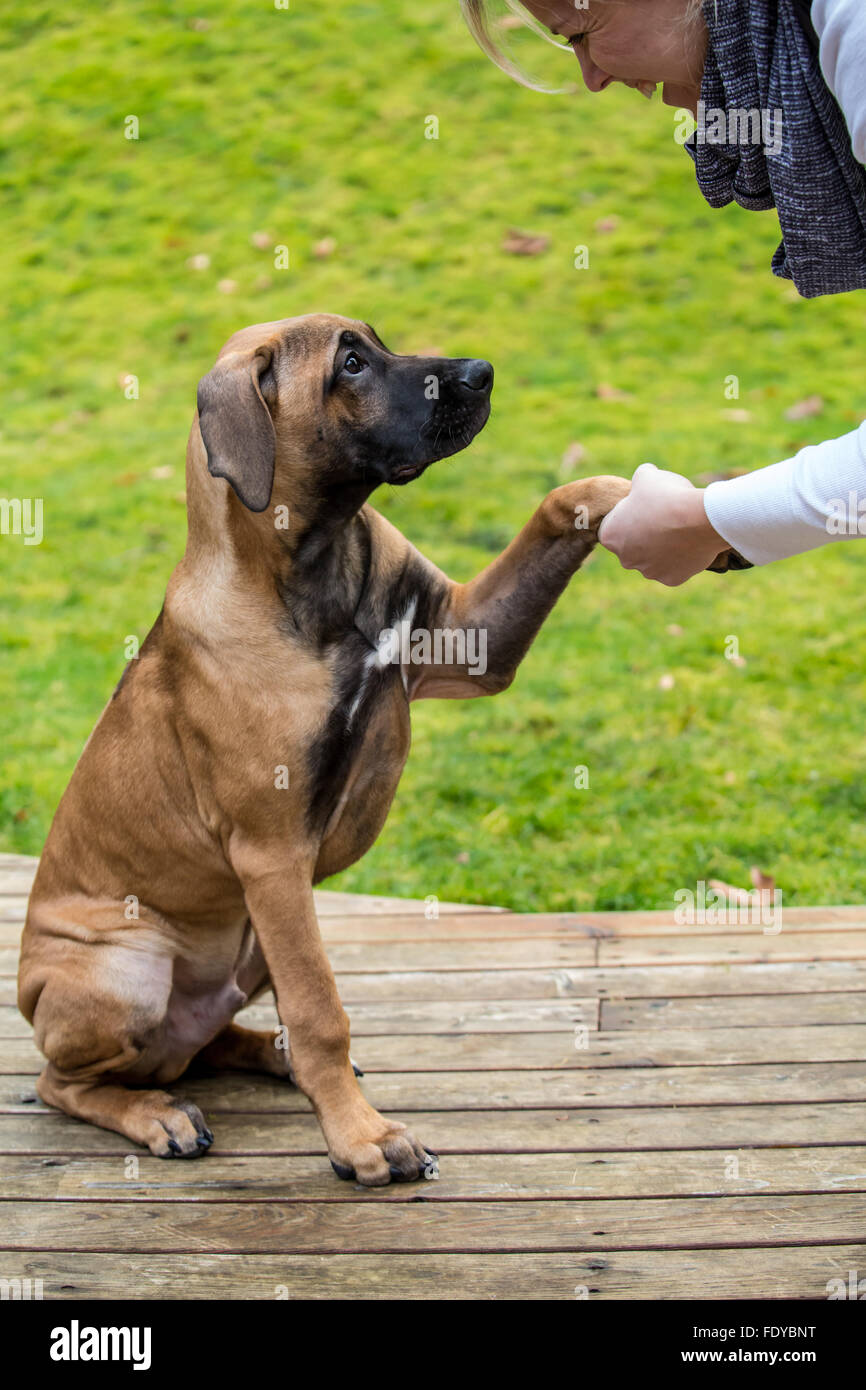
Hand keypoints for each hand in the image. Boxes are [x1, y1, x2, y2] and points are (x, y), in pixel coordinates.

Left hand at [598, 463, 725, 585]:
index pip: (613, 526)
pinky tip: (690, 542)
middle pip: (632, 546)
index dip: (628, 515)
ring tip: (680, 528)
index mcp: (611, 536)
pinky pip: (674, 568)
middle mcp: (625, 559)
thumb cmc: (668, 496)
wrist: (702, 518)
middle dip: (644, 535)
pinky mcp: (671, 580)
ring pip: (653, 559)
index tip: (644, 507)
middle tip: (664, 517)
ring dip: (662, 547)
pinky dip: (680, 558)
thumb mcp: (647, 475)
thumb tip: (644, 475)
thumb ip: (639, 477)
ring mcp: (648, 572)